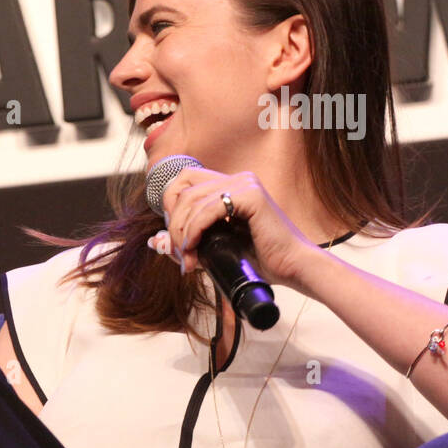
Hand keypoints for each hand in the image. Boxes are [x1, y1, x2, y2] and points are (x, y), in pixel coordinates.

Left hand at [154, 167, 320, 290]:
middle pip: (182, 187)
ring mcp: (245, 184)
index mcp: (230, 186)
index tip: (175, 238)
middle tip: (179, 252)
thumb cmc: (259, 261)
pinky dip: (193, 231)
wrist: (293, 268)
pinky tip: (194, 249)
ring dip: (181, 233)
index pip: (183, 181)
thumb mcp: (213, 249)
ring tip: (187, 259)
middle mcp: (237, 179)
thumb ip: (187, 241)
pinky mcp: (251, 196)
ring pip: (190, 200)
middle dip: (172, 222)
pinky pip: (207, 209)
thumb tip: (154, 240)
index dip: (169, 206)